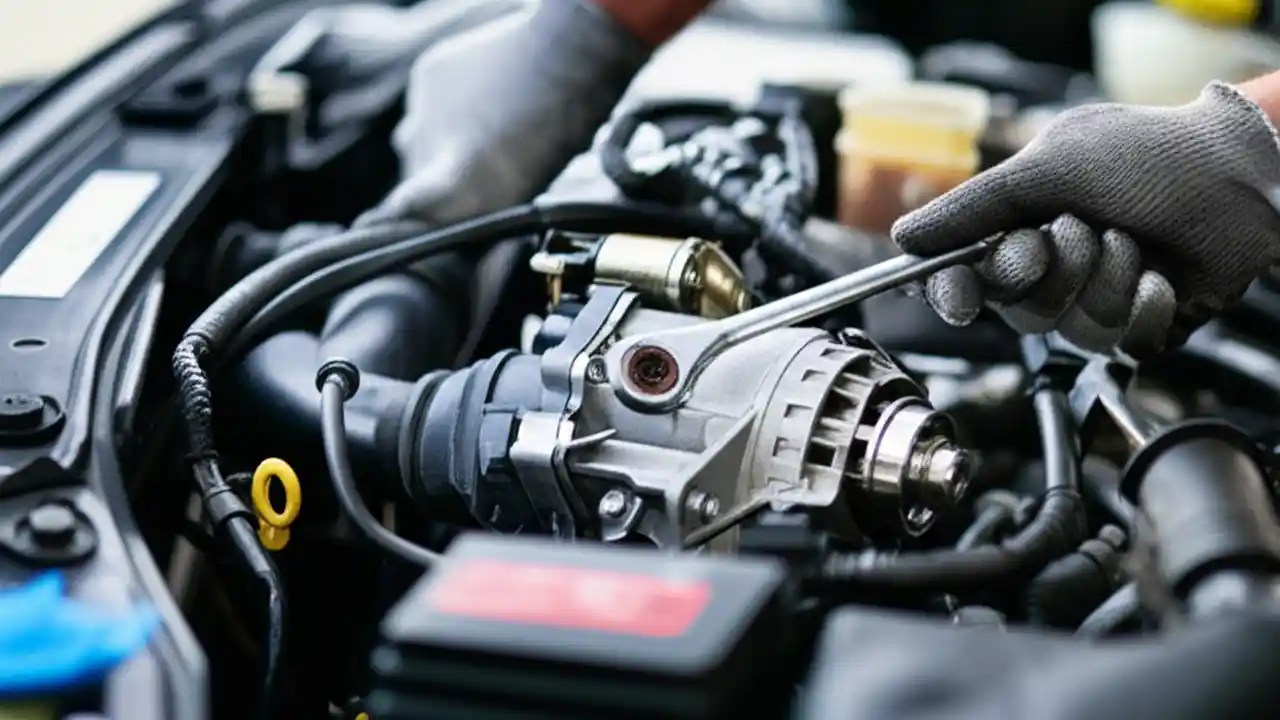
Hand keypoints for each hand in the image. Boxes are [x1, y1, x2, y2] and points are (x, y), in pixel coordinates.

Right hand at [358, 0, 651, 226]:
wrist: (568, 58)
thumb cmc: (562, 132)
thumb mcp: (523, 196)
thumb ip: (482, 224)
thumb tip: (471, 264)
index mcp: (452, 189)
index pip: (399, 217)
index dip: (398, 226)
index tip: (401, 229)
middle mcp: (424, 150)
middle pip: (414, 178)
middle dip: (437, 180)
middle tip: (480, 171)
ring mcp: (422, 110)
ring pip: (418, 139)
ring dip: (441, 142)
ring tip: (484, 134)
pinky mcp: (427, 77)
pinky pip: (427, 104)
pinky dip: (449, 107)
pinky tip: (482, 102)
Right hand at [892, 82, 1279, 356]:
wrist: (1242, 179)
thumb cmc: (1152, 158)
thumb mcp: (1050, 167)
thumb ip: (972, 206)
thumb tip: (905, 236)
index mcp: (1020, 226)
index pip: (963, 275)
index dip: (954, 292)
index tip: (960, 297)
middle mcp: (1053, 267)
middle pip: (1014, 307)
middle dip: (1049, 269)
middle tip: (1077, 229)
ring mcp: (1095, 299)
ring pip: (1068, 328)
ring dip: (1104, 278)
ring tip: (1132, 238)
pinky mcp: (1137, 327)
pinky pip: (1121, 340)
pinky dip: (1144, 301)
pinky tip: (1162, 272)